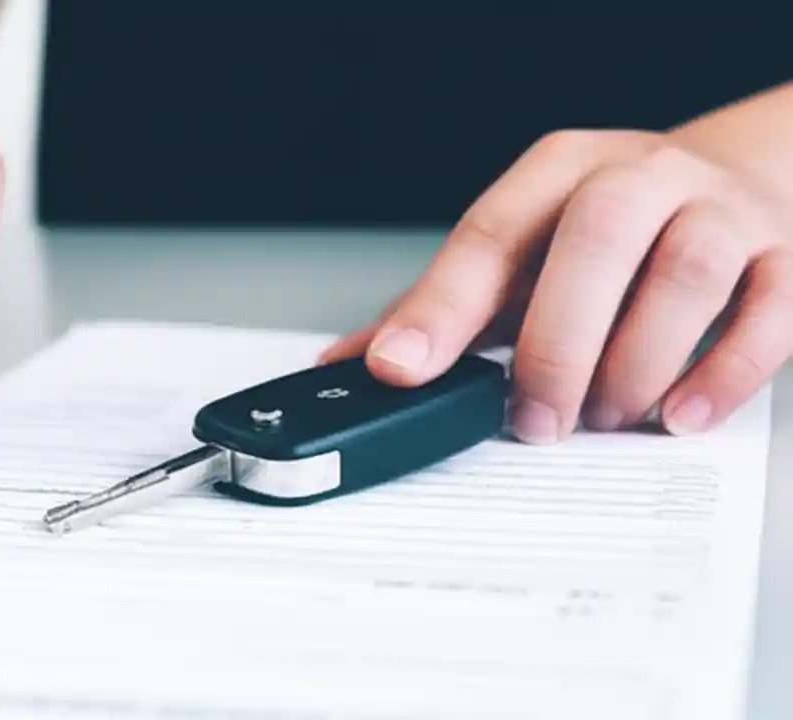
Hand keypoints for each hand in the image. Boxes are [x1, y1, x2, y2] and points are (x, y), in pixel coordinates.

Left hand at [320, 129, 792, 442]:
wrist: (734, 183)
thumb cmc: (608, 236)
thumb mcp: (522, 254)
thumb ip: (446, 306)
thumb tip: (352, 364)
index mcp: (557, 172)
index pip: (491, 231)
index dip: (442, 305)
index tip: (399, 370)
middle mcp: (639, 176)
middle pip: (599, 238)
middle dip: (556, 343)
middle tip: (534, 421)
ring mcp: (719, 210)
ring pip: (687, 272)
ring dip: (636, 362)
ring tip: (606, 417)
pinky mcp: (786, 255)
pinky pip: (771, 310)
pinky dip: (722, 374)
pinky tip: (679, 416)